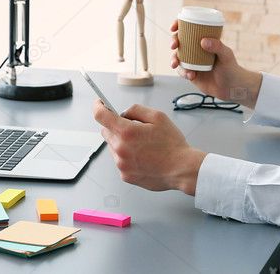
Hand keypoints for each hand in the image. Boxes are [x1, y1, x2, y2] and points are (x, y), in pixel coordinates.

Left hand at [92, 101, 206, 193]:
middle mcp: (120, 149)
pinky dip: (126, 156)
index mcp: (127, 132)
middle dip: (115, 126)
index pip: (101, 116)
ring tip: (142, 145)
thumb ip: (136, 110)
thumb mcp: (158, 117)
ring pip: (112, 146)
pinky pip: (119, 160)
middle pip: (106, 131)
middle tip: (132, 128)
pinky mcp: (125, 175)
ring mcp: (121, 164)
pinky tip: (142, 156)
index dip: (98, 107)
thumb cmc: (172, 145)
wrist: (181, 169)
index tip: (99, 104)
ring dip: (121, 142)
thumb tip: (124, 113)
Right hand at [169, 20, 261, 108]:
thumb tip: (203, 41)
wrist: (232, 87)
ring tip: (176, 63)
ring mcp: (192, 62)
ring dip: (173, 59)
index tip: (174, 27)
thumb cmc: (231, 68)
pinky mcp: (191, 74)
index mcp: (204, 41)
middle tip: (174, 45)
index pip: (190, 29)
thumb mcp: (226, 55)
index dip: (179, 25)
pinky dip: (183, 73)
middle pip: (180, 41)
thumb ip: (217, 47)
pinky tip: (191, 75)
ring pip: (177, 57)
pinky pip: (182, 71)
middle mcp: (196, 50)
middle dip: (173, 41)